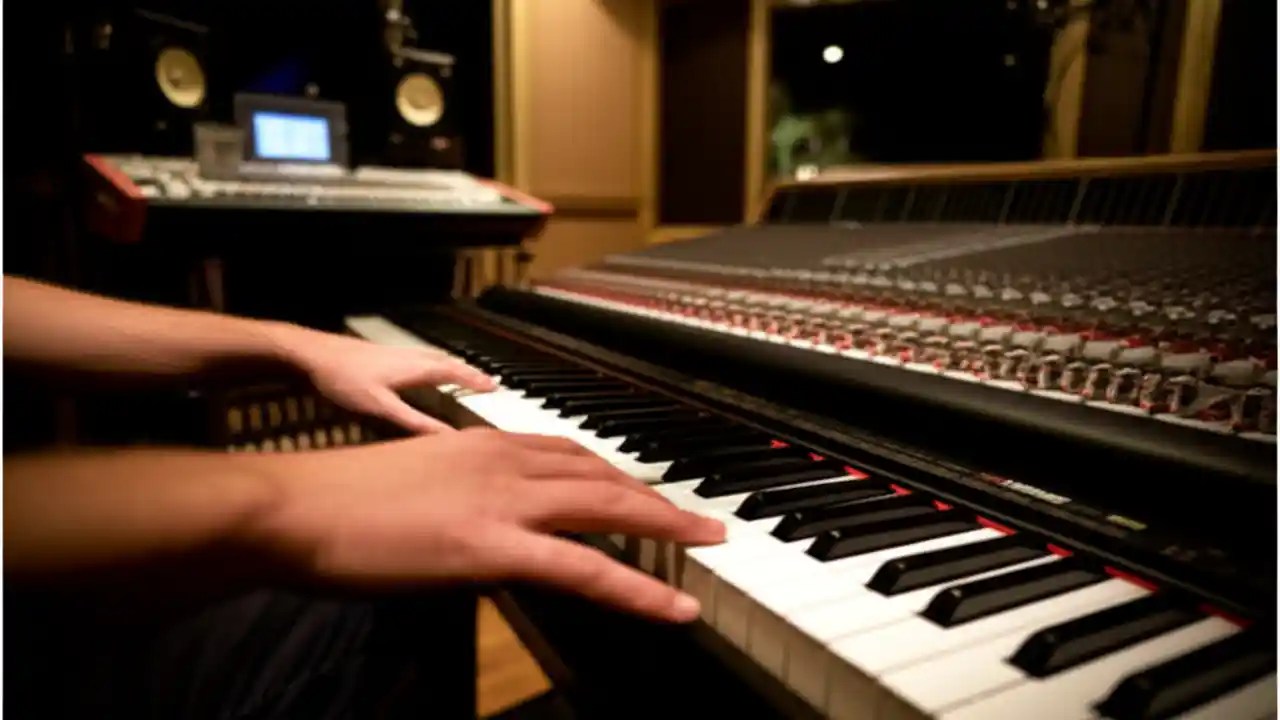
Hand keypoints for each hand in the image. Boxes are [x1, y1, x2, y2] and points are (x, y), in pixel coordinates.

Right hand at [255, 428, 725, 621]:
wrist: (291, 506)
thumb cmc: (336, 502)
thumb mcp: (414, 484)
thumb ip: (460, 498)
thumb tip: (485, 529)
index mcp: (482, 444)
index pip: (569, 453)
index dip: (614, 474)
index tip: (643, 490)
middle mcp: (503, 461)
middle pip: (602, 474)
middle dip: (655, 497)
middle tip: (699, 517)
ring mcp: (503, 502)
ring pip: (607, 508)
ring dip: (665, 528)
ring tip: (707, 546)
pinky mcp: (493, 546)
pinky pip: (585, 569)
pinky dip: (638, 588)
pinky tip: (673, 606)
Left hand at [276, 326, 493, 433]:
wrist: (311, 353)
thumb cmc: (344, 379)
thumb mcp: (380, 406)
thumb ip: (414, 421)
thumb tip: (446, 436)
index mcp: (415, 367)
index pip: (454, 371)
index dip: (475, 380)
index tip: (495, 387)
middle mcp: (411, 356)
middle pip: (448, 361)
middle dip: (469, 372)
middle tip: (487, 382)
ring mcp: (396, 352)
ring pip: (434, 358)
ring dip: (453, 366)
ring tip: (464, 376)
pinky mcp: (384, 354)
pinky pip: (421, 357)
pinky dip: (435, 365)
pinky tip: (424, 372)